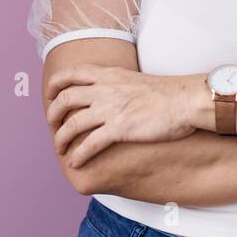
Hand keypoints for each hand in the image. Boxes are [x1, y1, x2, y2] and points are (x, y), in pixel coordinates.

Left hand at [45, 64, 197, 167]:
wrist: (186, 100)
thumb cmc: (170, 93)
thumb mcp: (137, 79)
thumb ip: (119, 84)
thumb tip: (112, 93)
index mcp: (109, 74)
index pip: (71, 74)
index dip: (54, 85)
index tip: (50, 95)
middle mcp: (105, 90)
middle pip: (64, 99)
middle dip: (53, 115)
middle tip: (53, 126)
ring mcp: (111, 109)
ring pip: (71, 124)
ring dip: (61, 139)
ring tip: (60, 149)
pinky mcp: (119, 129)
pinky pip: (89, 144)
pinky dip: (78, 155)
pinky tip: (76, 163)